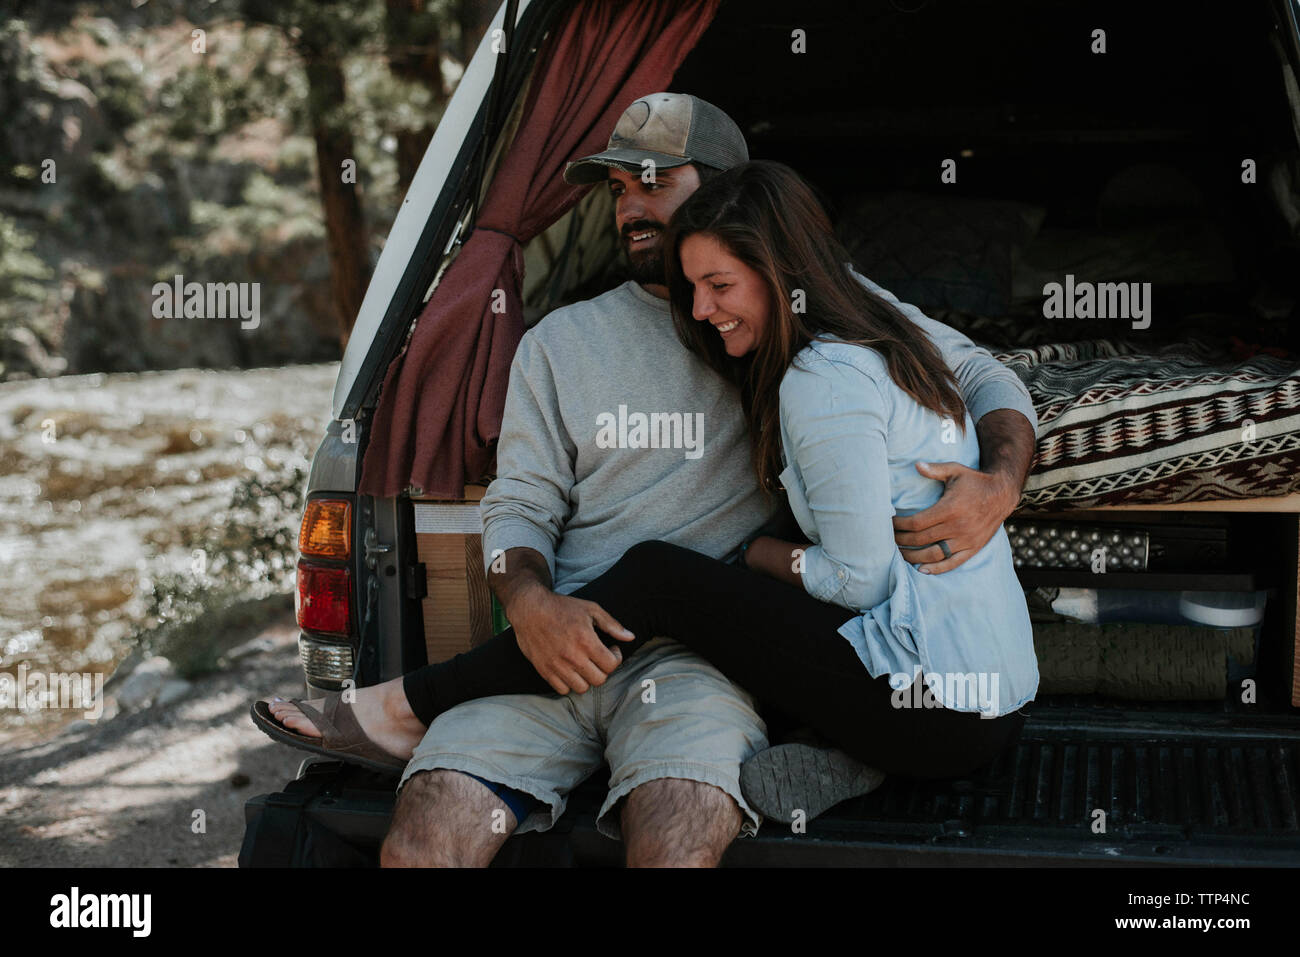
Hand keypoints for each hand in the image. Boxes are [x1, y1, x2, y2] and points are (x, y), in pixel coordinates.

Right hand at [506, 583, 635, 694]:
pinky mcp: (544, 670)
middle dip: (603, 669)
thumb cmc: (562, 607)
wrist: (529, 608)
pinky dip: (569, 683)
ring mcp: (557, 666)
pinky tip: (570, 669)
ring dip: (587, 678)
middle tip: (598, 658)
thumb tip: (630, 637)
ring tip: (585, 664)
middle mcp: (572, 656)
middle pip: (599, 680)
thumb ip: (612, 625)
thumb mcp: (591, 609)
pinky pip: (562, 690)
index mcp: (586, 641)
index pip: (611, 665)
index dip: (616, 658)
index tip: (611, 649)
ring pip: (582, 688)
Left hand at [892, 461, 1017, 573]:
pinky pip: (953, 563)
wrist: (1003, 494)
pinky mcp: (973, 548)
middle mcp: (958, 527)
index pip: (917, 523)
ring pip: (934, 554)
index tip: (889, 523)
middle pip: (922, 540)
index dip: (900, 525)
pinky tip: (922, 569)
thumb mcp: (955, 470)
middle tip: (889, 538)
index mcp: (950, 509)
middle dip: (902, 540)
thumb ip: (935, 469)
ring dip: (914, 556)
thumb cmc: (975, 481)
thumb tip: (916, 464)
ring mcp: (966, 540)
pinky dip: (936, 569)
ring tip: (900, 553)